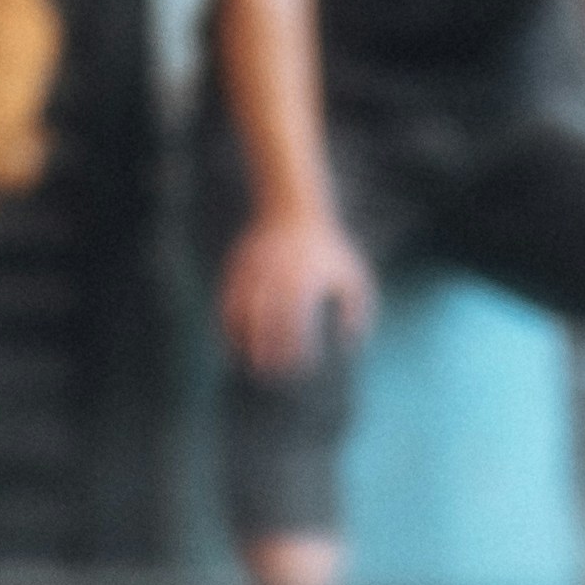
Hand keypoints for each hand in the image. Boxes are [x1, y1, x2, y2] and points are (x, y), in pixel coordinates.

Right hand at [221, 207, 374, 379]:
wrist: (293, 209)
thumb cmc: (328, 251)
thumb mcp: (352, 273)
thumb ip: (356, 310)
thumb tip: (349, 342)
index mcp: (307, 276)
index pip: (300, 316)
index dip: (298, 343)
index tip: (300, 366)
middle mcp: (279, 271)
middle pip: (268, 315)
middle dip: (266, 346)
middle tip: (267, 374)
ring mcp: (256, 266)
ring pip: (243, 305)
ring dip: (242, 335)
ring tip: (244, 362)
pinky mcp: (239, 263)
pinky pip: (228, 295)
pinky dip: (227, 319)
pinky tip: (229, 339)